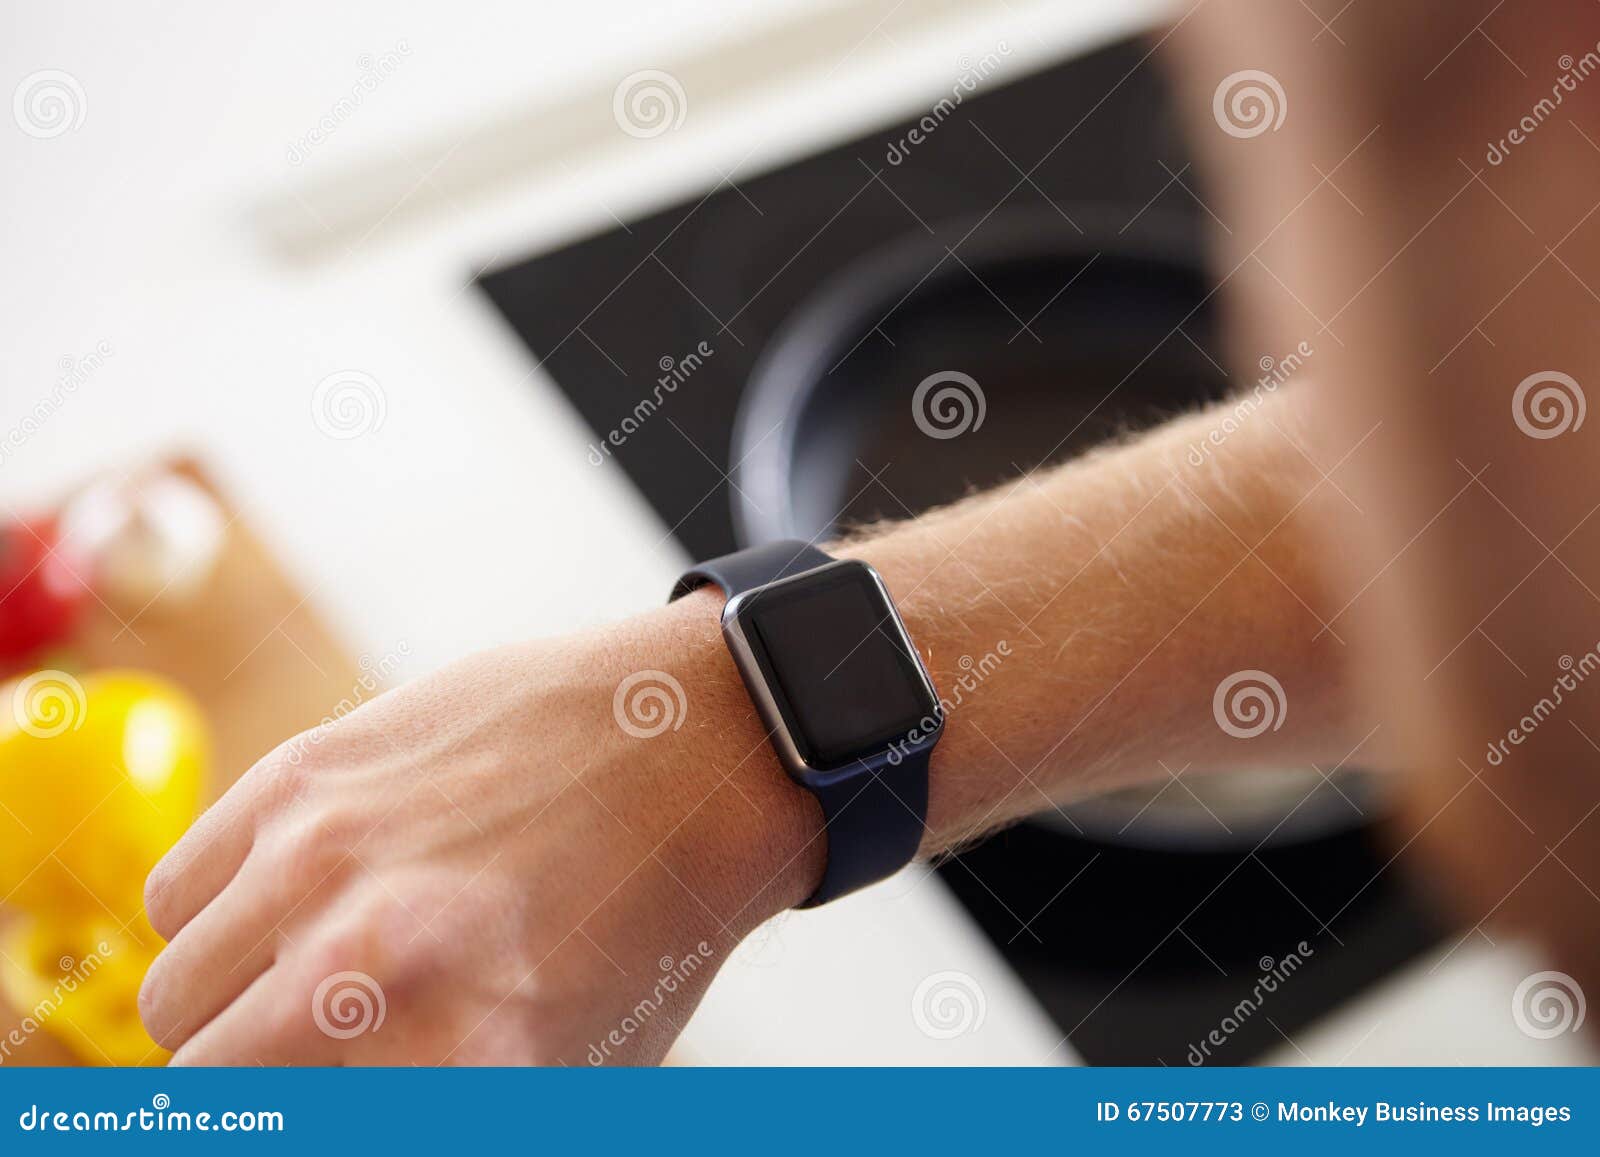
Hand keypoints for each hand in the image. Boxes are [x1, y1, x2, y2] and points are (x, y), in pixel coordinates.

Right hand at [138, 592, 823, 1064]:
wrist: (699, 750)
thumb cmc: (648, 919)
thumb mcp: (575, 1073)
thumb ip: (436, 1099)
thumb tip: (333, 1094)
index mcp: (459, 1066)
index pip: (285, 1128)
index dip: (300, 1107)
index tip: (315, 1086)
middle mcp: (372, 969)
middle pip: (204, 1085)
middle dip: (253, 1087)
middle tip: (304, 1061)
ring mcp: (325, 863)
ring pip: (174, 994)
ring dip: (226, 1005)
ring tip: (299, 981)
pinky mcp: (303, 775)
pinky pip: (176, 891)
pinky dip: (217, 916)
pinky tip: (289, 903)